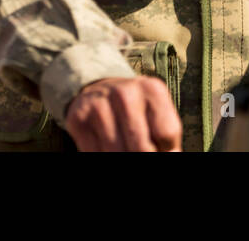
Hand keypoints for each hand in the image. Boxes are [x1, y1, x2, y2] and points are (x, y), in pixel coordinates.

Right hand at [65, 76, 181, 151]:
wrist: (97, 92)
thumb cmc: (136, 112)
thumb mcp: (157, 116)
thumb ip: (167, 142)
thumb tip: (170, 156)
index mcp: (152, 89)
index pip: (167, 134)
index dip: (166, 150)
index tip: (158, 147)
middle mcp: (125, 93)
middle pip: (142, 149)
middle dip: (143, 156)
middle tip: (138, 150)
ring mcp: (99, 105)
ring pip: (117, 155)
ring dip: (122, 158)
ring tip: (124, 148)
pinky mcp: (79, 119)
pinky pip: (95, 155)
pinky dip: (103, 158)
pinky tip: (107, 149)